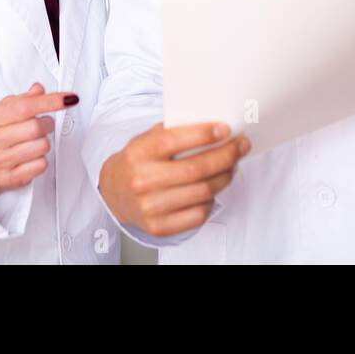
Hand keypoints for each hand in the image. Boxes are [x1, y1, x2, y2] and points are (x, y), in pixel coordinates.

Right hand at [0, 83, 78, 201]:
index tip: (69, 98)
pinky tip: (31, 155)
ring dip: (45, 141)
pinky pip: (41, 165)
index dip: (50, 101)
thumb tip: (39, 90)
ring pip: (42, 146)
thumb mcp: (0, 112)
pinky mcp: (10, 179)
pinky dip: (42, 158)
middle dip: (47, 123)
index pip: (24, 107)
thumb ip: (22, 99)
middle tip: (43, 123)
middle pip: (36, 127)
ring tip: (34, 140)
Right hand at [99, 122, 250, 236]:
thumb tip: (214, 127)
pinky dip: (211, 200)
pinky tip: (213, 189)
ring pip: (202, 192)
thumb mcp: (147, 139)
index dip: (203, 134)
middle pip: (196, 169)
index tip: (226, 129)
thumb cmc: (139, 160)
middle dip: (225, 156)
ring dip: (224, 177)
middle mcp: (142, 180)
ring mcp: (149, 207)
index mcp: (138, 153)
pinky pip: (198, 214)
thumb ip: (173, 131)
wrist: (114, 191)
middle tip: (240, 147)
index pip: (174, 140)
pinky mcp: (158, 227)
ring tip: (232, 166)